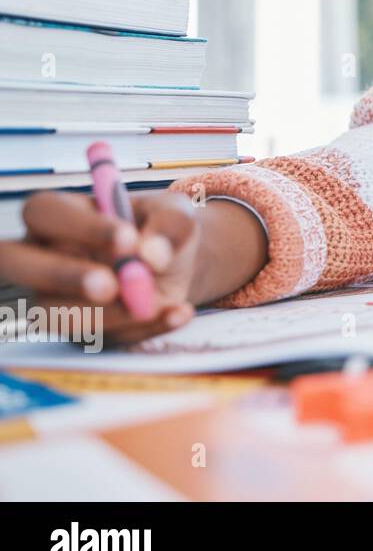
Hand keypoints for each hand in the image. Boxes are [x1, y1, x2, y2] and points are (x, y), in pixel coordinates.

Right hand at [0, 190, 201, 344]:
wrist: (178, 267)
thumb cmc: (163, 231)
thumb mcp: (177, 215)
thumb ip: (169, 227)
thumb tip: (151, 254)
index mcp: (61, 214)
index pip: (45, 212)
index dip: (80, 227)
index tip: (129, 239)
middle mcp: (43, 254)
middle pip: (14, 261)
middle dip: (62, 275)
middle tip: (110, 286)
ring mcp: (53, 296)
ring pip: (51, 312)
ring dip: (107, 313)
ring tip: (156, 304)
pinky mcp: (77, 331)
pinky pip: (96, 339)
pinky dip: (142, 329)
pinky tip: (177, 313)